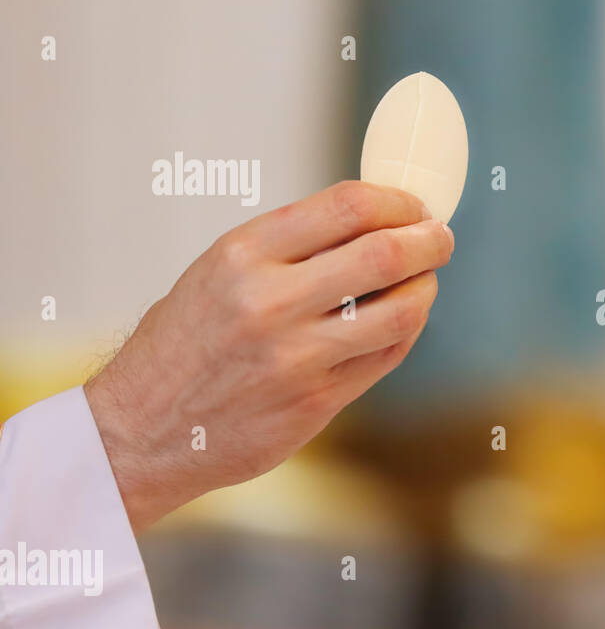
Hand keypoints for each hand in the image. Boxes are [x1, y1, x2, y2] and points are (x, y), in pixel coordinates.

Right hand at [84, 181, 453, 532]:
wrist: (141, 428)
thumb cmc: (185, 341)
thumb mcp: (219, 271)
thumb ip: (292, 245)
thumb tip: (376, 216)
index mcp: (243, 254)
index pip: (348, 206)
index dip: (398, 200)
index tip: (414, 205)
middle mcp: (270, 303)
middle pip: (385, 255)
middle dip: (429, 240)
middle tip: (440, 237)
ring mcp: (296, 358)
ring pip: (400, 312)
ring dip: (425, 289)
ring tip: (424, 281)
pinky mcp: (315, 404)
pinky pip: (385, 357)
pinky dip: (405, 332)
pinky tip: (402, 320)